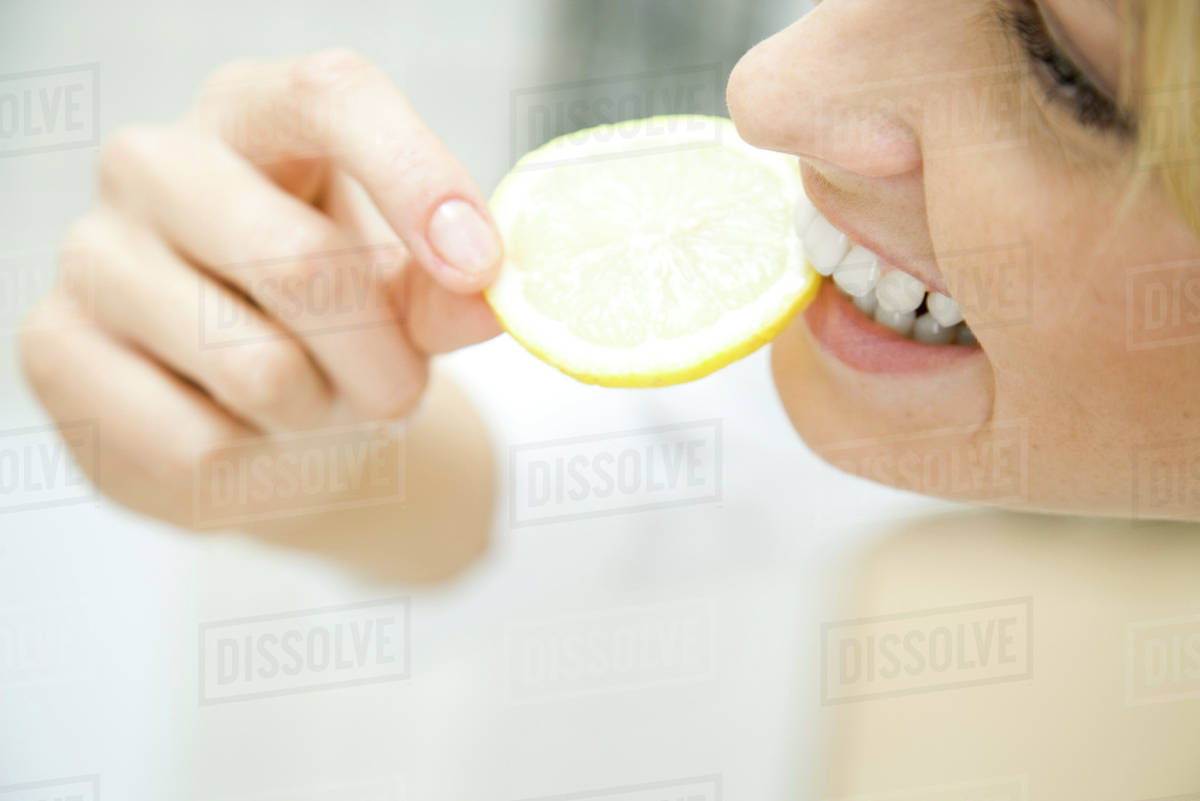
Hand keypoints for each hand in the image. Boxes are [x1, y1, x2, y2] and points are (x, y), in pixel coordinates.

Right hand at [20, 49, 502, 528]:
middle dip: (380, 360)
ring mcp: (92, 251)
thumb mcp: (405, 298)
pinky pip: (198, 442)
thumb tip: (485, 296)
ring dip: (319, 415)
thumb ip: (446, 293)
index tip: (479, 266)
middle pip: (301, 262)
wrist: (254, 415)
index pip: (332, 96)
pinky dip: (255, 468)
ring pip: (254, 367)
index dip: (415, 175)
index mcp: (258, 114)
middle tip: (399, 392)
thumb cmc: (336, 330)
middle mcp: (158, 160)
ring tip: (314, 405)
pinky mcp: (53, 346)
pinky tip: (243, 436)